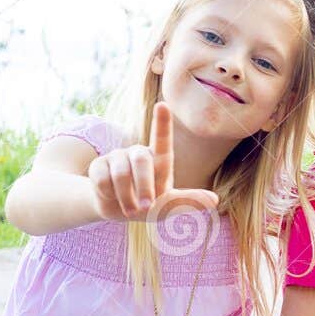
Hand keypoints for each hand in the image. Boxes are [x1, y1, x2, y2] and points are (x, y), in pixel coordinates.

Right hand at [89, 102, 220, 221]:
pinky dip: (110, 195)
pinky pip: (103, 179)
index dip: (162, 123)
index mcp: (159, 160)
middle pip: (141, 162)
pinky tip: (112, 197)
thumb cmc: (149, 206)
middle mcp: (139, 153)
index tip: (162, 105)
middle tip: (145, 209)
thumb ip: (188, 201)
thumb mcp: (169, 206)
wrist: (117, 211)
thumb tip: (215, 199)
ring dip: (127, 198)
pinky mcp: (99, 164)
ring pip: (120, 173)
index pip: (162, 139)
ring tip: (132, 210)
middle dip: (143, 187)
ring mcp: (117, 156)